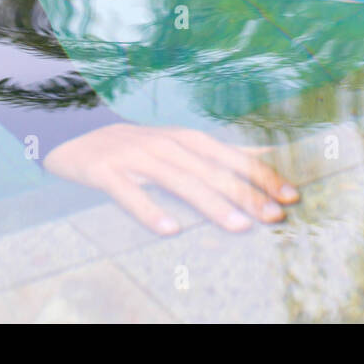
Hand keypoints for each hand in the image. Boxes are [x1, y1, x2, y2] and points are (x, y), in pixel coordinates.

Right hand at [43, 123, 298, 235]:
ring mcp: (136, 157)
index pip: (232, 157)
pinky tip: (169, 230)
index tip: (290, 195)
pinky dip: (150, 211)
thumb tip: (264, 157)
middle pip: (212, 172)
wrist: (73, 133)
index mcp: (186, 140)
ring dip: (211, 204)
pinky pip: (130, 194)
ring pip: (180, 181)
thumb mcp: (178, 144)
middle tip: (274, 216)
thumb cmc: (136, 146)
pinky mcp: (106, 172)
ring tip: (237, 225)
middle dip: (246, 194)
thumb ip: (218, 154)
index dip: (262, 175)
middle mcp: (166, 145)